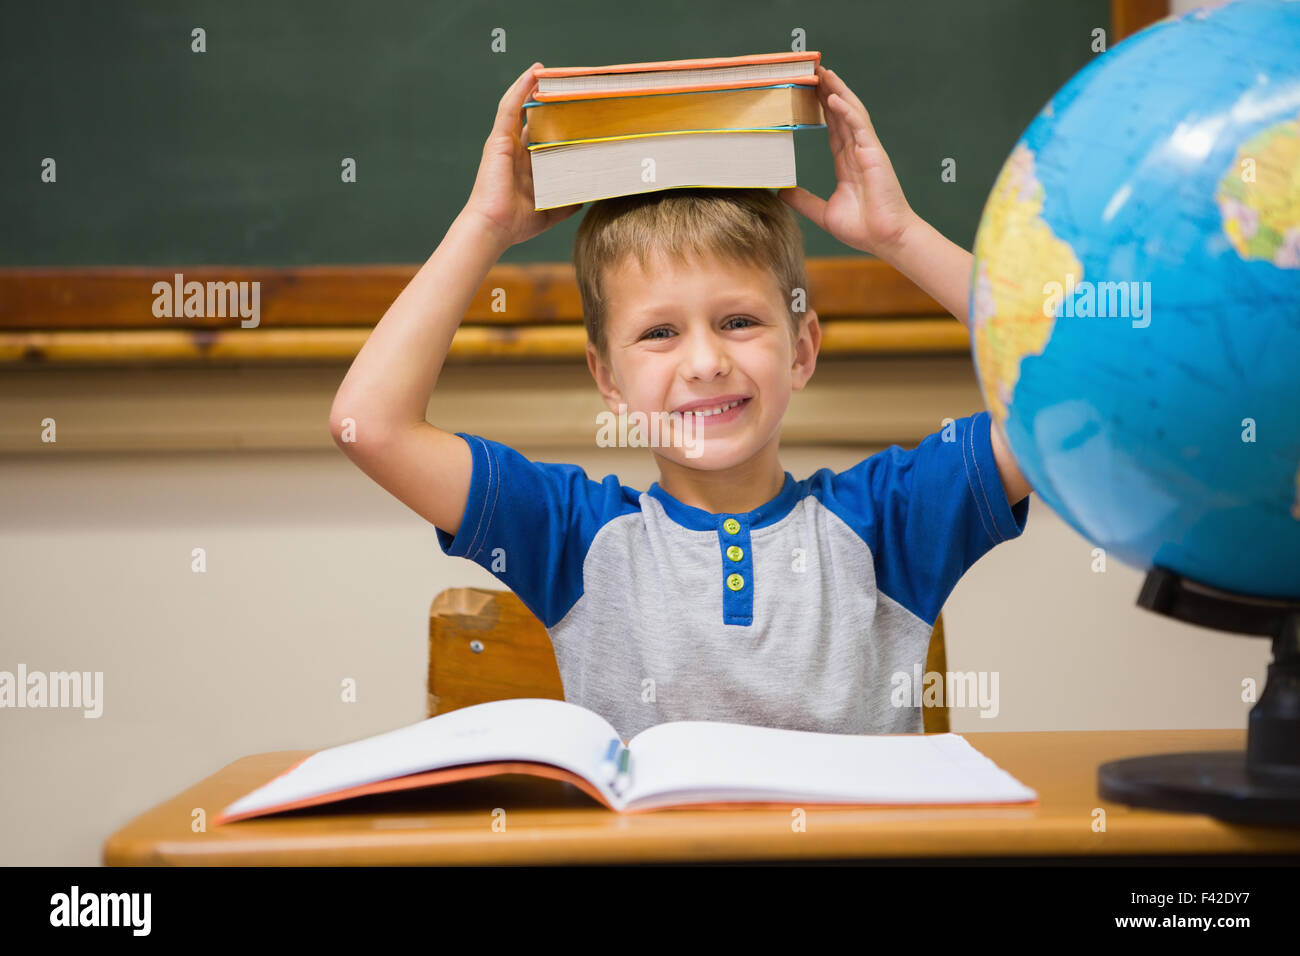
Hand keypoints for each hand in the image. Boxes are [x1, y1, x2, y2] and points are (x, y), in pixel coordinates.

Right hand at [463, 62, 581, 248]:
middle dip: (545, 100)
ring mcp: (505, 143)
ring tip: (546, 70)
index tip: (573, 110)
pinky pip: (509, 108)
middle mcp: (516, 151)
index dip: (556, 121)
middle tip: (564, 85)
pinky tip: (532, 74)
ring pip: (519, 106)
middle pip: (532, 117)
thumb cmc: (516, 223)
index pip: (543, 136)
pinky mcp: (498, 139)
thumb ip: (566, 203)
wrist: (495, 227)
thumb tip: (584, 199)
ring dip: (531, 86)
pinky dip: (520, 89)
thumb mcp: (550, 212)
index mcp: (526, 165)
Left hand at [779, 64, 918, 259]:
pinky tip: (833, 98)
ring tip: (824, 73)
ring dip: (837, 91)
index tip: (808, 90)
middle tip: (813, 70)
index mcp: (846, 163)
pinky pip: (859, 127)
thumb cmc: (863, 228)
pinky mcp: (874, 154)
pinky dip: (846, 111)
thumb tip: (781, 193)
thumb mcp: (823, 213)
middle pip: (840, 114)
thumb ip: (803, 201)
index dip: (820, 108)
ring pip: (851, 113)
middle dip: (827, 91)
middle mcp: (857, 152)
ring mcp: (867, 150)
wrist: (885, 239)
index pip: (832, 128)